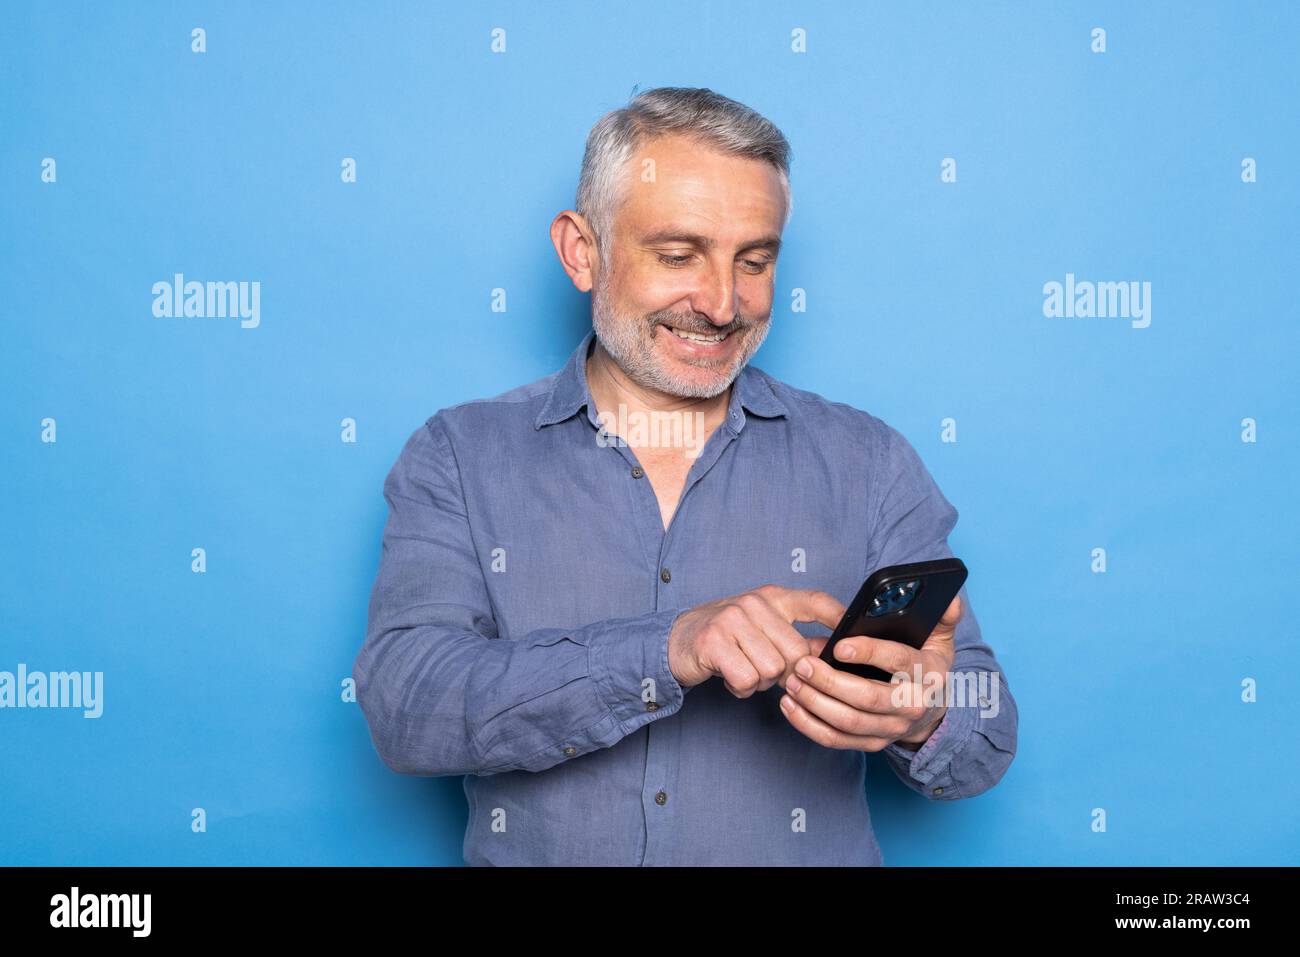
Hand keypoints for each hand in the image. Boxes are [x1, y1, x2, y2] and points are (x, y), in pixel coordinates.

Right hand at [668, 584, 845, 696]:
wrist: (676, 641)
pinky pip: (747, 679)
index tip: (856, 637)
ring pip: (772, 669)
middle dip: (786, 673)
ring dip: (760, 682)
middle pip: (796, 652)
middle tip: (766, 673)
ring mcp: (733, 620)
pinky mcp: (714, 642)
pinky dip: (741, 688)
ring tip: (744, 671)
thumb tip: (829, 656)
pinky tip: (730, 677)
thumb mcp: (761, 629)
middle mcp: (754, 603)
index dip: (839, 618)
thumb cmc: (726, 638)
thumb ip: (791, 638)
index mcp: (772, 597)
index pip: (816, 601)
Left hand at [779, 595, 962, 751]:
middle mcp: (912, 706)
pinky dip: (808, 725)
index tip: (839, 644)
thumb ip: (943, 616)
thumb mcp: (941, 639)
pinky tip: (790, 706)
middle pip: (867, 697)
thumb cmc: (925, 665)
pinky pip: (836, 739)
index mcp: (928, 674)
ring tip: (792, 682)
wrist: (931, 710)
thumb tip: (950, 598)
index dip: (868, 653)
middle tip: (802, 663)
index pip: (898, 662)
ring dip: (815, 703)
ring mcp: (891, 729)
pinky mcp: (872, 744)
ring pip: (848, 721)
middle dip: (830, 681)